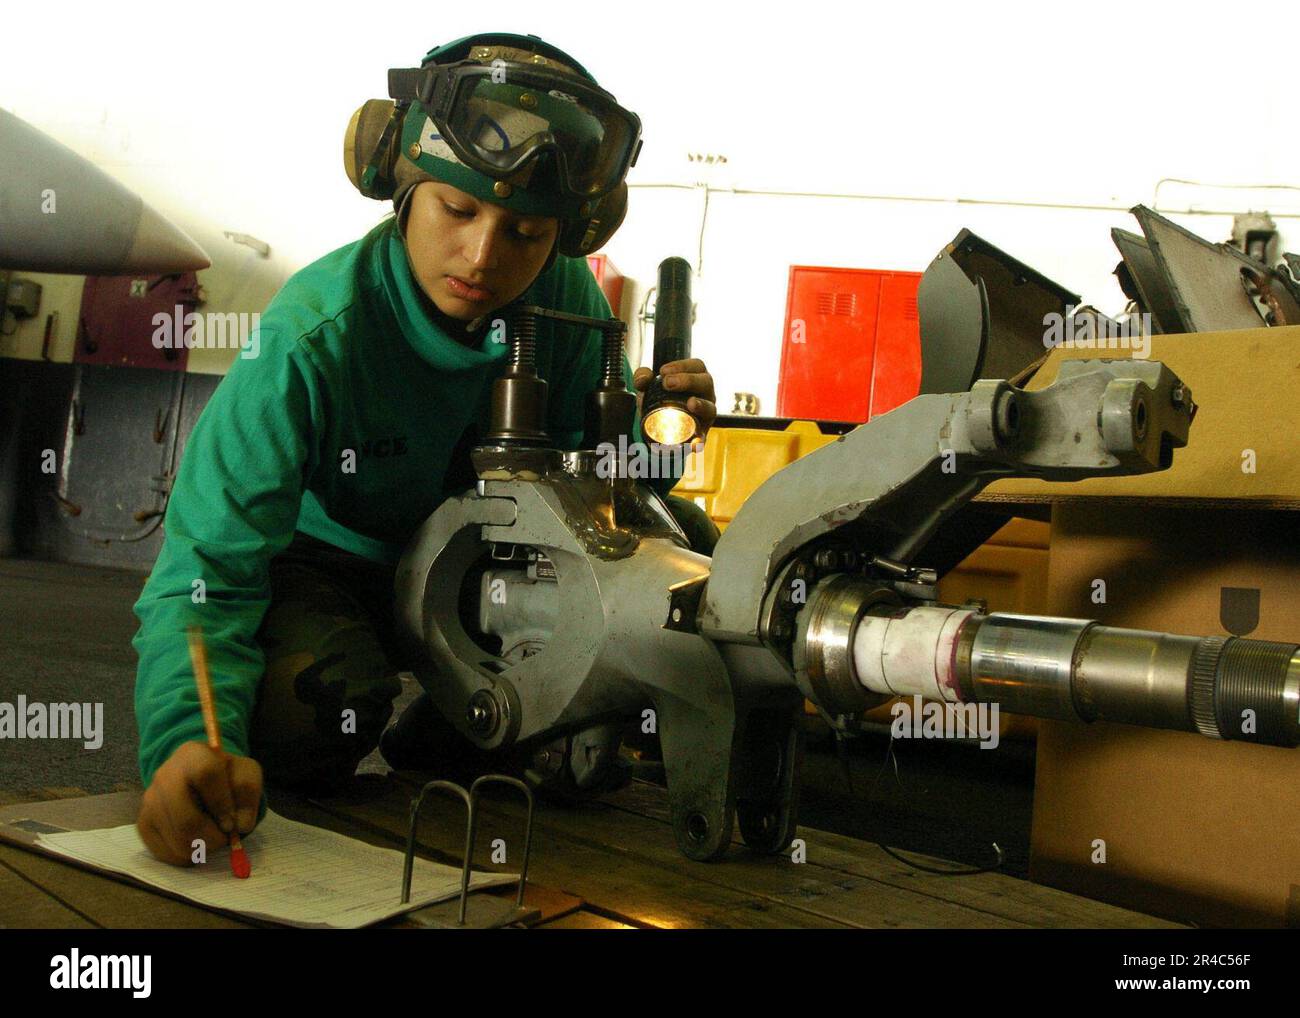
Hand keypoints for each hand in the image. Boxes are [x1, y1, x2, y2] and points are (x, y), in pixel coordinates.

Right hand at [137, 741, 262, 865]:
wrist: (197, 778)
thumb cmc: (225, 776)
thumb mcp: (245, 774)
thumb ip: (248, 793)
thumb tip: (241, 825)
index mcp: (193, 755)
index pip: (206, 775)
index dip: (222, 803)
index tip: (231, 822)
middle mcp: (165, 775)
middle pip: (186, 820)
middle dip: (212, 837)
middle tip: (224, 838)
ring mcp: (150, 800)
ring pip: (177, 840)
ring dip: (202, 848)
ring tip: (212, 838)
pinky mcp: (143, 823)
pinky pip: (165, 853)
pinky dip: (187, 856)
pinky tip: (197, 843)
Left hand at [632, 359, 716, 444]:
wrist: (660, 430)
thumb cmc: (661, 402)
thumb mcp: (649, 388)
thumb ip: (643, 379)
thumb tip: (642, 380)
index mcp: (696, 378)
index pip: (697, 366)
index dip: (682, 365)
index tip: (663, 371)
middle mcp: (705, 395)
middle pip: (706, 382)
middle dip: (688, 380)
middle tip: (668, 383)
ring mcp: (706, 415)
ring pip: (711, 408)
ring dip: (702, 405)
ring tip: (691, 404)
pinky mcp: (701, 435)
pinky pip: (703, 438)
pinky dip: (699, 440)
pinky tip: (693, 443)